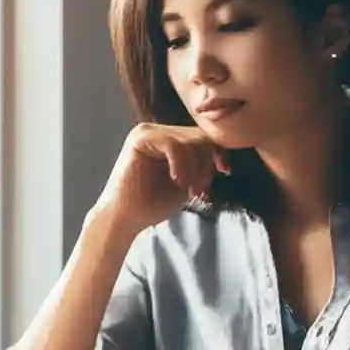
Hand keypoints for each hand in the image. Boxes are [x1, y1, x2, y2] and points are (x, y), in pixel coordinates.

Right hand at [93, 123, 229, 234]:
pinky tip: (177, 182)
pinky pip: (174, 146)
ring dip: (196, 169)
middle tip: (199, 190)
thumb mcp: (187, 181)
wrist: (125, 219)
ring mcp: (147, 132)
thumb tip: (221, 151)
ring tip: (190, 191)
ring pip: (189, 141)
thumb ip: (201, 164)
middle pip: (198, 135)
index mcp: (166, 138)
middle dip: (205, 164)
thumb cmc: (153, 204)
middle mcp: (156, 130)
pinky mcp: (140, 140)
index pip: (202, 135)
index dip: (217, 152)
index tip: (225, 171)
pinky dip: (181, 166)